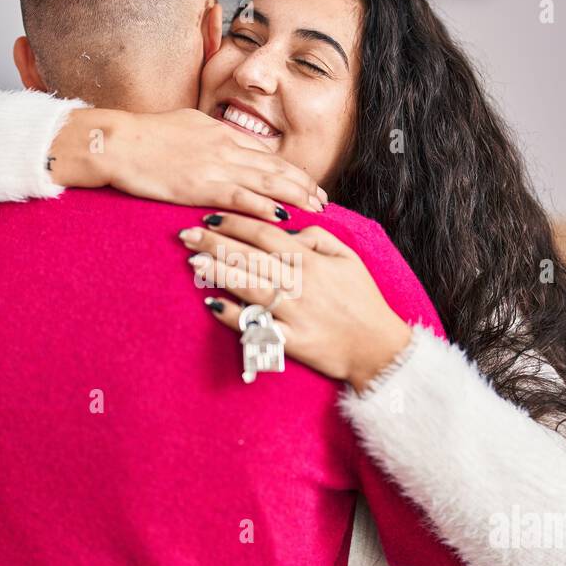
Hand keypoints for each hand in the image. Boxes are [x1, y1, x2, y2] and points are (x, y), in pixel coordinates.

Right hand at [51, 107, 325, 218]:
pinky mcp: (201, 185)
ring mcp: (215, 165)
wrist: (117, 142)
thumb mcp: (185, 126)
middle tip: (324, 200)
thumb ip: (209, 138)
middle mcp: (225, 147)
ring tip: (316, 209)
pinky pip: (240, 197)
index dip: (290, 169)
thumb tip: (225, 145)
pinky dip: (264, 206)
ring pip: (266, 181)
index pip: (265, 153)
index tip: (308, 183)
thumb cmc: (143, 136)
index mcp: (221, 132)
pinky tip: (283, 216)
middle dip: (303, 184)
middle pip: (275, 166)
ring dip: (296, 196)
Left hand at [178, 212, 411, 391]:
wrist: (378, 348)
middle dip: (215, 243)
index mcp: (310, 261)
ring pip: (248, 286)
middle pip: (249, 257)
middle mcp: (299, 283)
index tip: (211, 217)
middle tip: (186, 235)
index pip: (265, 234)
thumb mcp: (349, 258)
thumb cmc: (363, 301)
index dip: (236, 223)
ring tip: (193, 263)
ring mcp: (293, 313)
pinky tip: (213, 306)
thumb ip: (318, 237)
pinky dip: (235, 318)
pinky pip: (257, 328)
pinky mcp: (290, 341)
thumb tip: (288, 229)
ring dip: (218, 274)